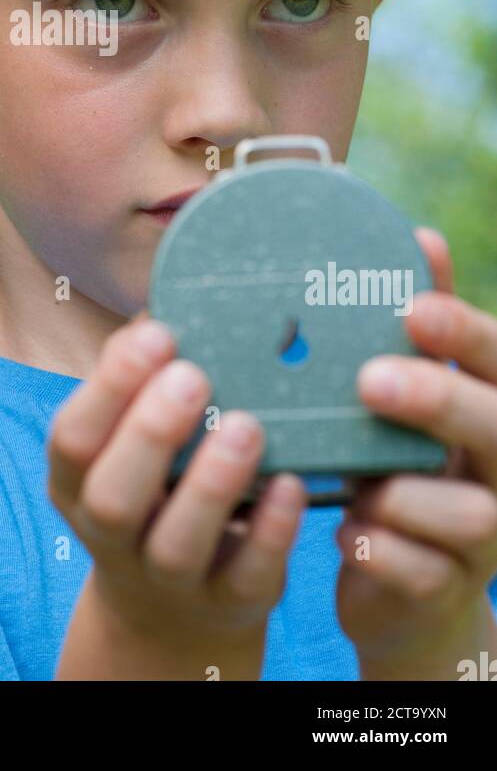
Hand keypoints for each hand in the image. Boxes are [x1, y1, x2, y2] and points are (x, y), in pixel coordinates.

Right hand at [47, 312, 307, 678]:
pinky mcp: (229, 605)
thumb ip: (142, 377)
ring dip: (212, 481)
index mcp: (78, 483)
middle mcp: (112, 536)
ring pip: (177, 544)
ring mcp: (169, 579)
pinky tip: (291, 482)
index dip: (109, 388)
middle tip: (194, 376)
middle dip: (152, 432)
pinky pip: (248, 576)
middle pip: (113, 497)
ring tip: (249, 425)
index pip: (72, 439)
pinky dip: (270, 530)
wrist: (172, 606)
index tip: (158, 335)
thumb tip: (176, 294)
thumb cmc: (156, 483)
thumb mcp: (130, 436)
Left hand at [336, 226, 496, 678]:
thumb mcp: (421, 398)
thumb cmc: (408, 471)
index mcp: (495, 411)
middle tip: (370, 380)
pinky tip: (347, 531)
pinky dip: (380, 549)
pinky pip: (421, 571)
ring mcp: (485, 541)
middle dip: (439, 400)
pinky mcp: (446, 592)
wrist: (407, 595)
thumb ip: (428, 331)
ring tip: (356, 482)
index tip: (414, 308)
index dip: (465, 335)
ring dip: (402, 492)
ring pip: (469, 513)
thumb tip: (423, 233)